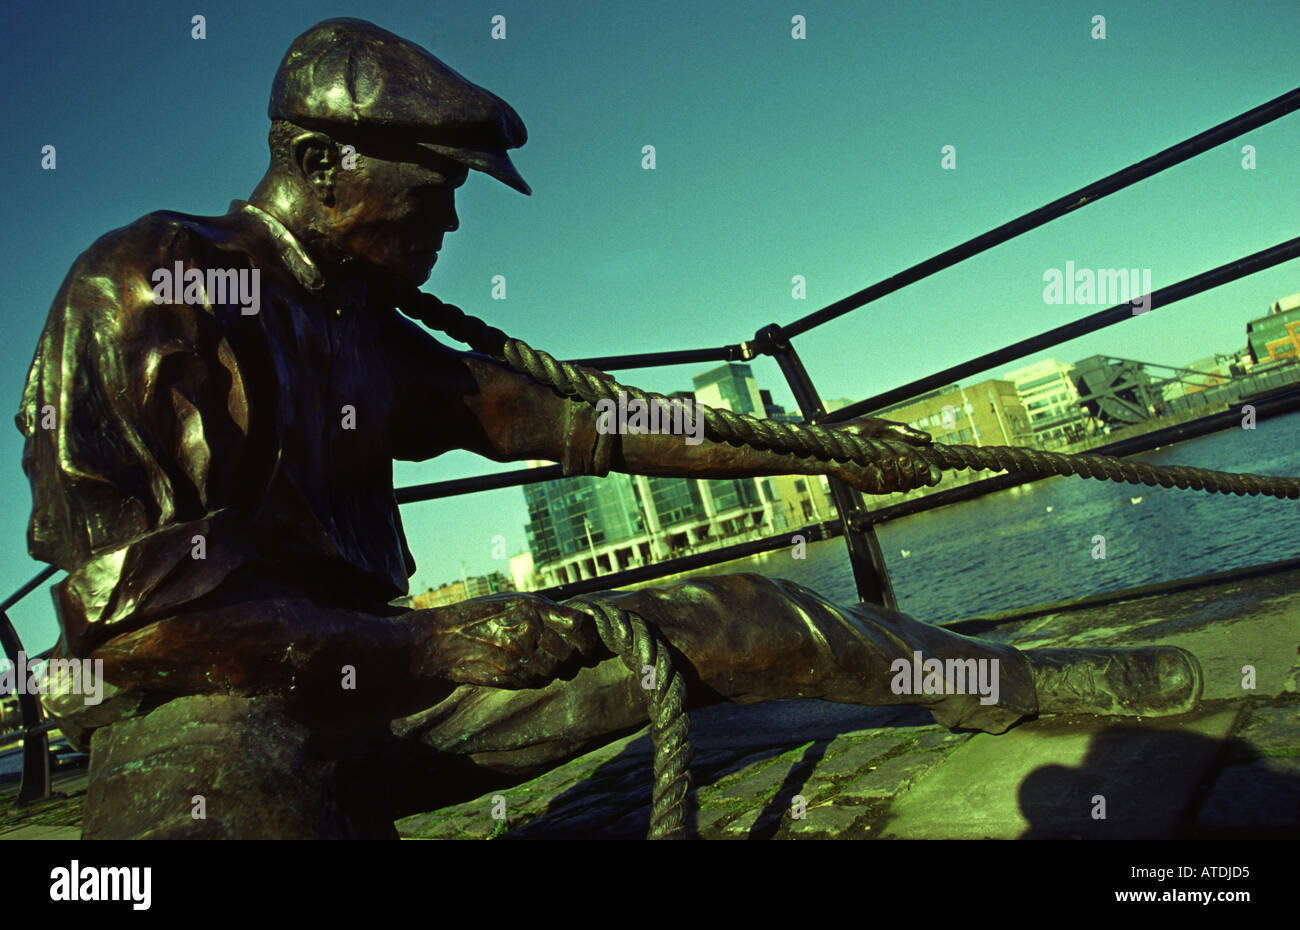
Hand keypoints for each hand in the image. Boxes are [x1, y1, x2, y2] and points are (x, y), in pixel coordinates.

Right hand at [428, 593, 602, 688]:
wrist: (445, 639)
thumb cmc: (482, 616)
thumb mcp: (514, 602)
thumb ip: (545, 611)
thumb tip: (579, 625)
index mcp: (533, 608)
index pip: (579, 625)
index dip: (589, 638)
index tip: (590, 645)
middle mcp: (529, 630)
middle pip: (570, 653)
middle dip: (573, 658)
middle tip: (570, 658)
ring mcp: (518, 655)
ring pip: (555, 671)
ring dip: (554, 669)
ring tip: (541, 660)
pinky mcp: (509, 675)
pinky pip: (536, 682)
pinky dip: (536, 678)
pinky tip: (524, 668)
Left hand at [827, 416, 943, 493]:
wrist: (835, 441)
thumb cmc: (856, 431)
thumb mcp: (882, 427)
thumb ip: (904, 432)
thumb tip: (928, 439)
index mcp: (902, 453)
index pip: (925, 462)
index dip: (936, 464)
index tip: (946, 461)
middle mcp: (898, 468)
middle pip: (921, 478)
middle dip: (927, 473)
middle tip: (928, 467)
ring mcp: (887, 478)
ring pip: (909, 484)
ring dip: (911, 474)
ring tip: (903, 458)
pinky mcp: (875, 484)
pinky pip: (891, 484)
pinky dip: (892, 473)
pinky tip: (888, 460)